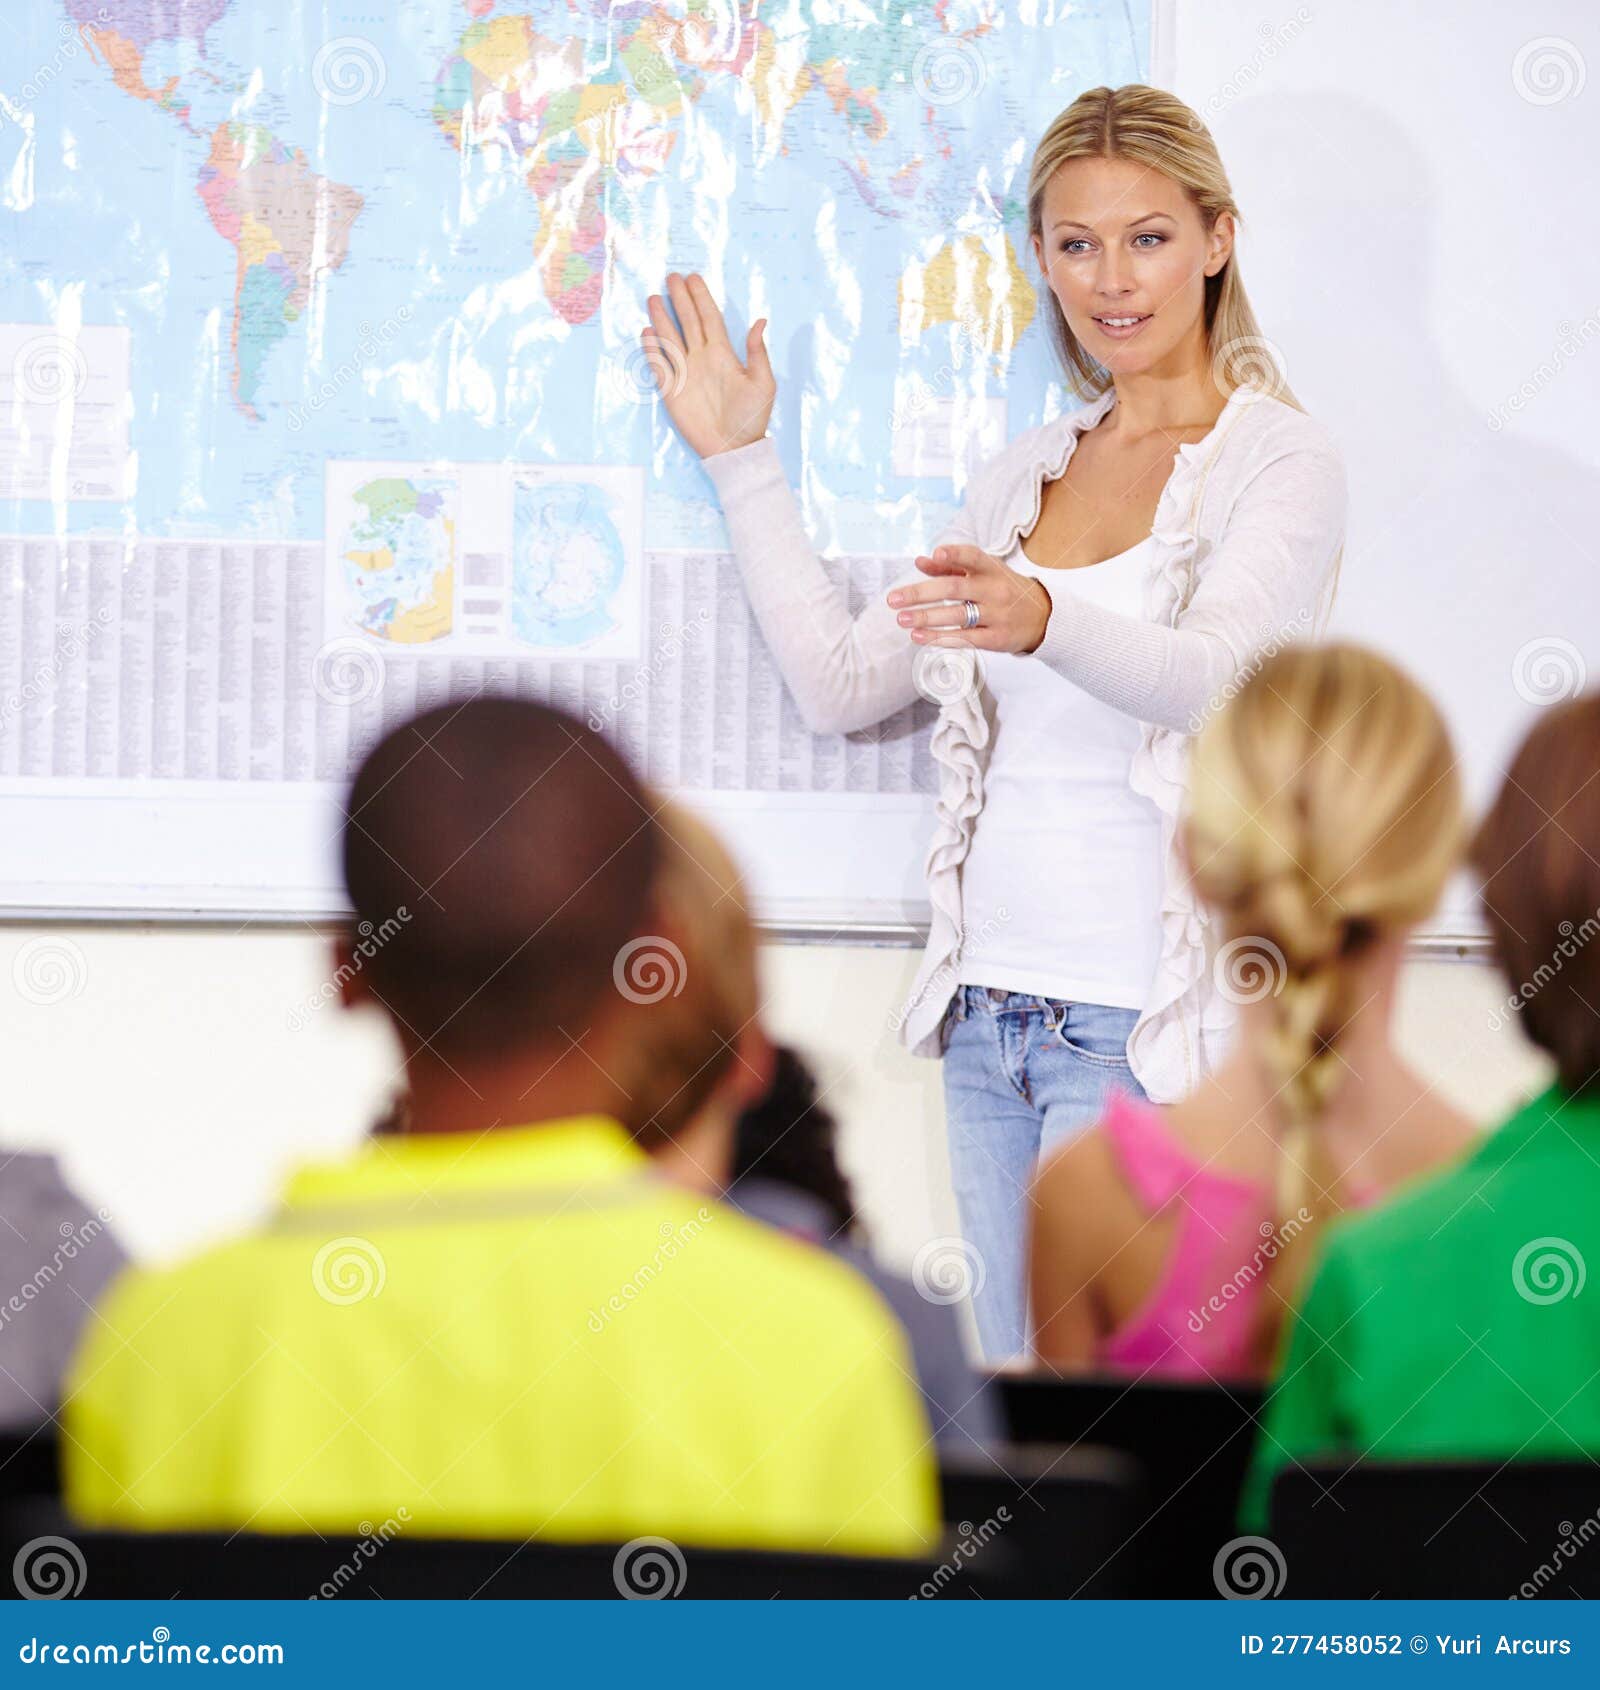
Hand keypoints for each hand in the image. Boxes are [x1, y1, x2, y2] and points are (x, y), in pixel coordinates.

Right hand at [642, 272, 775, 459]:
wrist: (733, 449)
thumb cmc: (752, 418)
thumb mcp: (763, 383)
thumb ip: (758, 352)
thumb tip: (760, 321)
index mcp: (723, 354)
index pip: (710, 318)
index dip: (701, 298)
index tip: (693, 278)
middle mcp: (702, 358)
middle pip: (688, 322)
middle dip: (680, 299)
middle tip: (671, 277)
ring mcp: (686, 373)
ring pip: (671, 339)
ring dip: (662, 318)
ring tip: (653, 298)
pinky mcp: (672, 391)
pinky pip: (659, 365)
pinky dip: (652, 349)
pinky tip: (647, 332)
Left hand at [886, 544, 1052, 654]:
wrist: (1043, 618)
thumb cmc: (1004, 589)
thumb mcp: (984, 573)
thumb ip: (951, 567)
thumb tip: (920, 561)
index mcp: (991, 569)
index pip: (973, 557)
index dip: (955, 554)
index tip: (936, 553)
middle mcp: (994, 590)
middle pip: (954, 589)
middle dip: (921, 593)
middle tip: (893, 599)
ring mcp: (997, 615)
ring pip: (957, 616)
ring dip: (925, 617)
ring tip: (901, 619)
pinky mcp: (996, 639)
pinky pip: (965, 639)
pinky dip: (939, 638)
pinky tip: (918, 636)